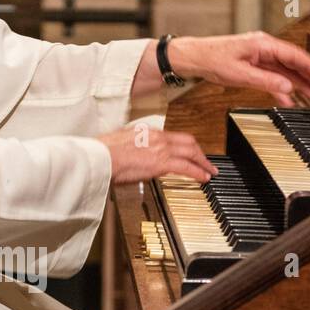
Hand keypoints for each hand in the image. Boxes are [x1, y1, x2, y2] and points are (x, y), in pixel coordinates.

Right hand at [98, 124, 218, 185]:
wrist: (99, 157)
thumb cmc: (102, 153)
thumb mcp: (119, 143)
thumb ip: (131, 146)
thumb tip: (134, 154)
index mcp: (146, 132)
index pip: (172, 137)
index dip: (184, 145)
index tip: (188, 151)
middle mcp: (157, 137)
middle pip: (187, 141)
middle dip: (199, 152)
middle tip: (206, 161)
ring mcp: (160, 149)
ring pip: (191, 152)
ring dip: (203, 163)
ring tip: (209, 171)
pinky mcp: (160, 163)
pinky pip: (186, 167)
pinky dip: (198, 172)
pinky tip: (203, 178)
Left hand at [168, 31, 309, 108]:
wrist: (195, 58)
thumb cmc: (213, 59)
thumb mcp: (241, 74)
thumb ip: (266, 81)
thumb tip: (286, 87)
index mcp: (263, 44)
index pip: (293, 55)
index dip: (309, 66)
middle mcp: (263, 48)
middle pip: (291, 62)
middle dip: (307, 75)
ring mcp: (258, 56)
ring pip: (283, 70)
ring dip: (296, 82)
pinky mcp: (252, 64)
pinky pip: (271, 76)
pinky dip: (280, 87)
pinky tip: (287, 98)